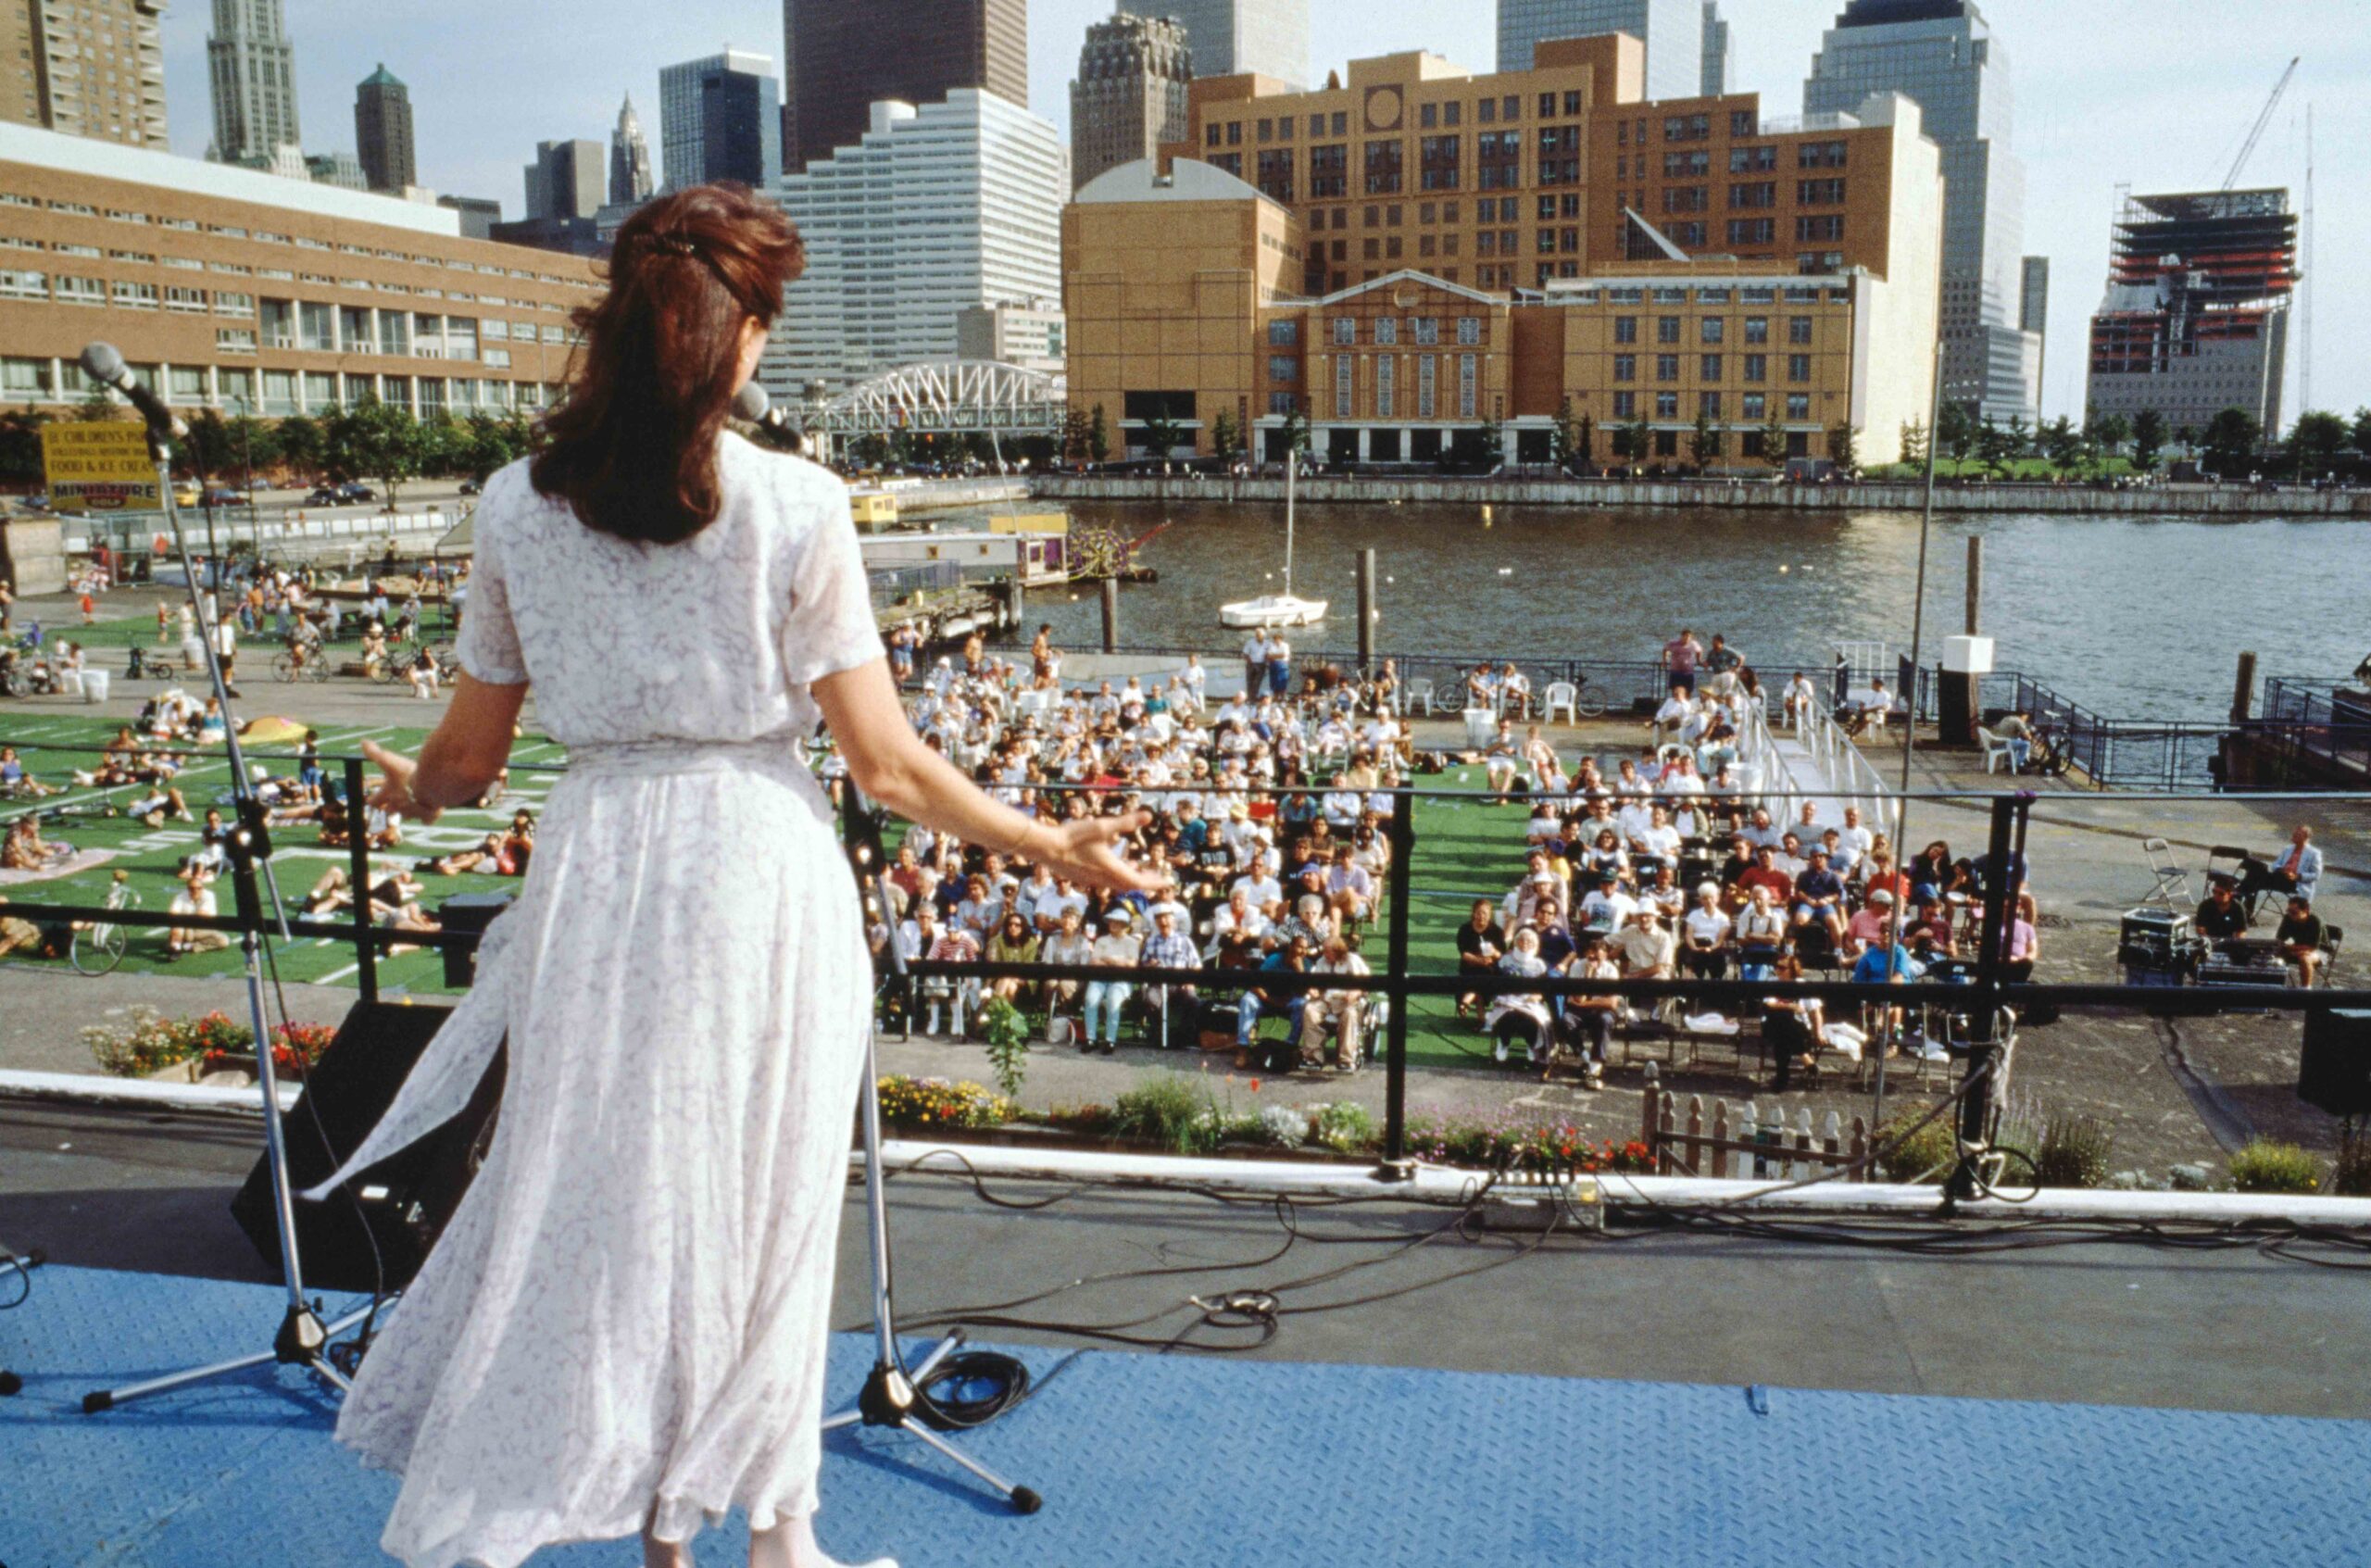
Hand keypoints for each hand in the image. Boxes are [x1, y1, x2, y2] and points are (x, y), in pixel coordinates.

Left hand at [360, 739, 439, 825]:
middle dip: (390, 809)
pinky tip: (428, 815)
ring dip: (407, 813)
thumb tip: (362, 741)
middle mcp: (398, 806)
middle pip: (389, 812)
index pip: (374, 801)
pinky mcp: (428, 816)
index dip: (372, 800)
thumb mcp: (389, 760)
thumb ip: (375, 753)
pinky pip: (426, 820)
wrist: (431, 786)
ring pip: (407, 816)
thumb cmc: (408, 774)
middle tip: (391, 806)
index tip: (371, 800)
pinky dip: (426, 818)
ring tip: (410, 808)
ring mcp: (413, 813)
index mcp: (388, 794)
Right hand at [1028, 809, 1164, 893]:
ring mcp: (1091, 880)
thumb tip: (1148, 816)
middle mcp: (1103, 879)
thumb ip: (1126, 821)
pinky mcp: (1081, 877)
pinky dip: (1115, 874)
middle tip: (1157, 876)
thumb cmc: (1074, 837)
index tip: (1168, 882)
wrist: (1046, 848)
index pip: (1139, 882)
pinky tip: (1112, 862)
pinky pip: (1104, 880)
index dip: (1155, 882)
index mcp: (1111, 870)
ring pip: (1116, 883)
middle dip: (1145, 881)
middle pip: (1129, 885)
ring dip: (1129, 877)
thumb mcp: (1102, 826)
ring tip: (1137, 867)